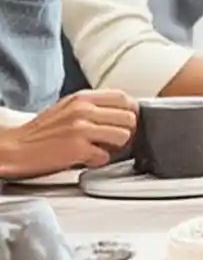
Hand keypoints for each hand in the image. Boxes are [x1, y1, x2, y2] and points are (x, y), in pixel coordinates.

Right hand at [0, 90, 136, 179]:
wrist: (14, 147)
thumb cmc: (42, 131)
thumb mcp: (68, 107)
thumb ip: (93, 106)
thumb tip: (123, 111)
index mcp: (82, 98)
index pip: (123, 98)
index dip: (131, 111)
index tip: (128, 121)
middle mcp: (83, 110)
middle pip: (129, 117)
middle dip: (127, 131)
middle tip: (115, 139)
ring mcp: (81, 129)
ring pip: (123, 136)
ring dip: (115, 147)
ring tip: (101, 148)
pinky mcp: (77, 148)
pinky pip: (104, 157)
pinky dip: (98, 161)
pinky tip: (86, 158)